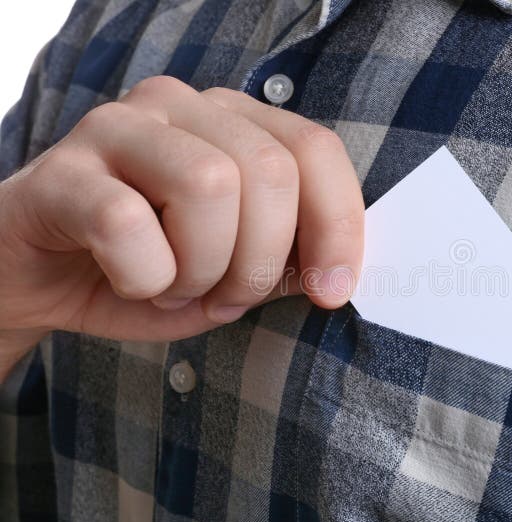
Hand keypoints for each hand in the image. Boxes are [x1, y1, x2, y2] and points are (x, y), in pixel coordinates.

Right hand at [0, 75, 363, 378]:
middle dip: (260, 261)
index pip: (316, 150)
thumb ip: (285, 261)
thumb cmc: (148, 269)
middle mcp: (180, 106)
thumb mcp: (234, 273)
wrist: (41, 279)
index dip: (340, 226)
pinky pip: (127, 224)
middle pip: (270, 171)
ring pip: (209, 186)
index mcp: (232, 120)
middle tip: (224, 295)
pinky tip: (129, 282)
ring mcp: (117, 127)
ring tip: (173, 286)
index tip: (332, 290)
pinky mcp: (61, 170)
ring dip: (201, 269)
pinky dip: (143, 278)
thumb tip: (336, 273)